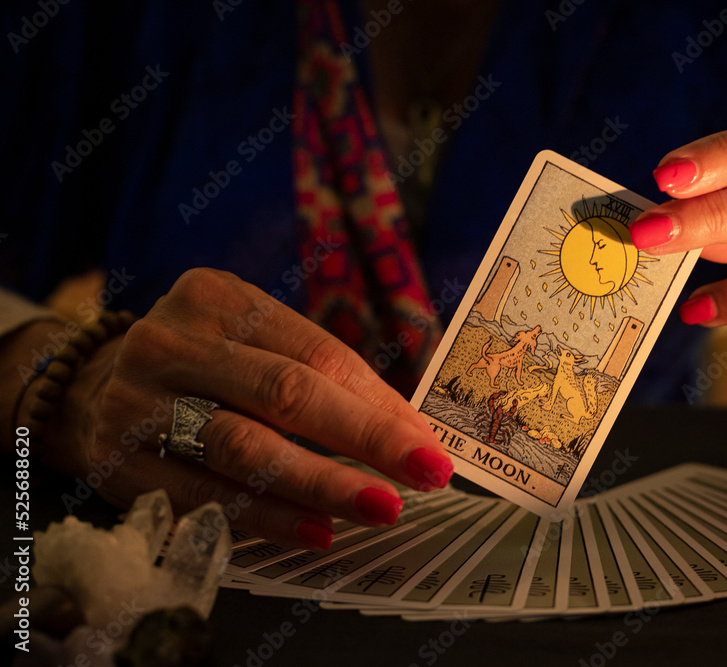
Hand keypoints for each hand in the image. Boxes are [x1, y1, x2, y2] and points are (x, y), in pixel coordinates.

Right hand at [47, 268, 452, 548]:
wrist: (93, 389)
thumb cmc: (205, 366)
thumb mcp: (255, 343)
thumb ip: (323, 376)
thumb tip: (409, 430)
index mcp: (218, 299)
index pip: (315, 352)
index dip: (377, 402)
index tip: (428, 442)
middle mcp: (172, 341)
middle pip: (283, 393)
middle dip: (364, 438)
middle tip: (423, 474)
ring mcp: (138, 401)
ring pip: (243, 448)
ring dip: (322, 483)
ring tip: (379, 507)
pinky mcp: (122, 462)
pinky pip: (207, 497)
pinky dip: (269, 517)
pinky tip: (318, 530)